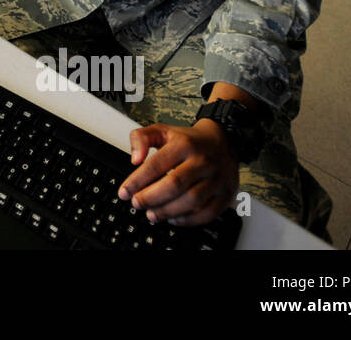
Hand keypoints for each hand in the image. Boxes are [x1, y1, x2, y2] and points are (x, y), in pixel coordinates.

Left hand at [119, 121, 239, 226]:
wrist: (222, 141)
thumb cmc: (188, 140)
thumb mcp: (162, 130)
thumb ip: (140, 138)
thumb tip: (134, 158)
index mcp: (184, 144)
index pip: (157, 165)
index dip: (137, 181)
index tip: (124, 192)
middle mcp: (203, 161)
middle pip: (174, 185)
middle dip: (151, 198)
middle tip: (137, 203)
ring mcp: (216, 178)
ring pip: (191, 201)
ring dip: (167, 211)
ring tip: (151, 214)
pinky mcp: (225, 194)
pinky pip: (207, 213)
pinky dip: (188, 220)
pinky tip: (173, 219)